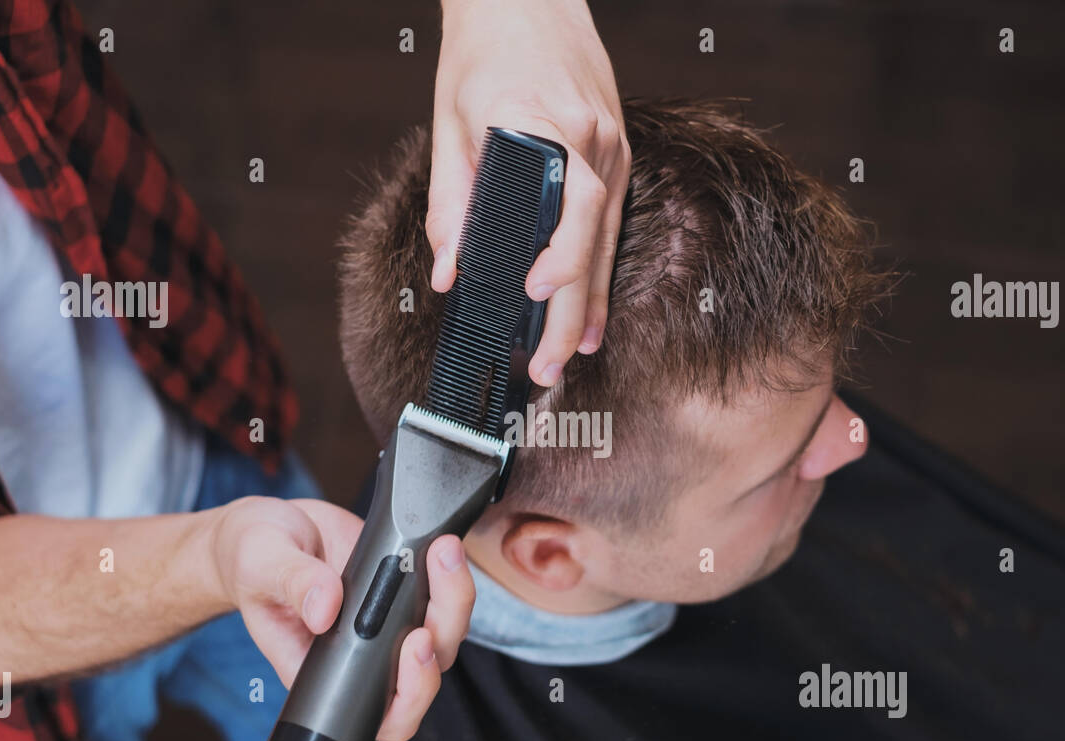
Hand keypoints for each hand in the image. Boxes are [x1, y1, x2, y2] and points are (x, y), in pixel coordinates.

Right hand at [209, 496, 473, 740]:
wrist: (269, 529)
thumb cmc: (253, 560)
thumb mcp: (260, 564)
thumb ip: (291, 582)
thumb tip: (326, 608)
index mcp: (324, 671)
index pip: (383, 714)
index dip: (411, 693)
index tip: (412, 644)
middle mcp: (364, 656)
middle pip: (427, 672)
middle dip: (443, 632)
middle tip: (437, 584)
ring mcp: (389, 625)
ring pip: (443, 634)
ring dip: (454, 597)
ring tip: (443, 551)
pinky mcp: (404, 591)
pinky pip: (442, 597)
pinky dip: (450, 575)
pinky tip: (440, 544)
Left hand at [431, 0, 629, 386]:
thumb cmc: (484, 51)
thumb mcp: (451, 120)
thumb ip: (453, 201)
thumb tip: (449, 274)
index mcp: (545, 123)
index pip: (567, 200)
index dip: (559, 251)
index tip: (536, 293)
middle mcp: (590, 138)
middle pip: (590, 238)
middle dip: (569, 309)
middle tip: (544, 365)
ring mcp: (610, 146)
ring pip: (605, 240)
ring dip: (589, 303)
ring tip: (568, 356)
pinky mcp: (614, 153)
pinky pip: (609, 225)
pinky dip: (597, 272)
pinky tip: (590, 314)